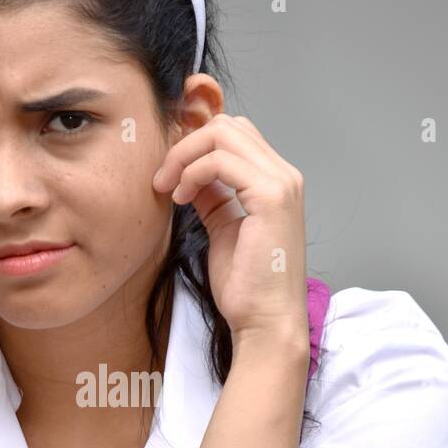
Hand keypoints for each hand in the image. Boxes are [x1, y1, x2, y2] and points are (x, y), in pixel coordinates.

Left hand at [152, 113, 308, 350]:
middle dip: (186, 145)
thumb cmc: (246, 287)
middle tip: (163, 179)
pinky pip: (220, 161)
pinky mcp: (271, 197)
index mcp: (276, 182)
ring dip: (184, 156)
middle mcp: (285, 176)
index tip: (169, 174)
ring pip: (223, 134)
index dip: (195, 145)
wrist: (265, 322)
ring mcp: (281, 184)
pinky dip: (192, 173)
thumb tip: (188, 174)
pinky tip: (180, 199)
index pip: (235, 135)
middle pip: (228, 125)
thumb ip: (211, 196)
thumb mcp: (222, 228)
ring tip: (168, 189)